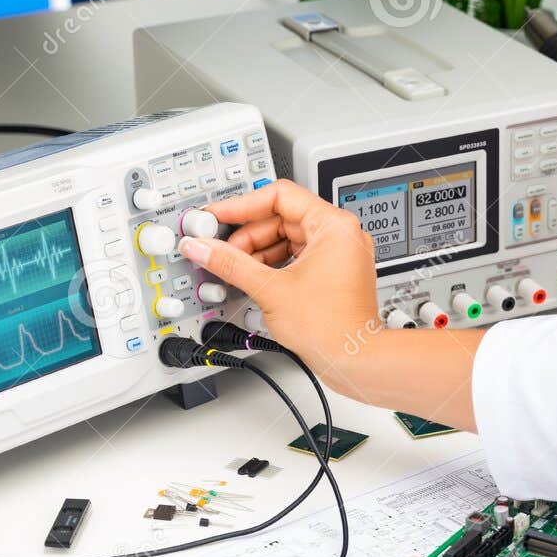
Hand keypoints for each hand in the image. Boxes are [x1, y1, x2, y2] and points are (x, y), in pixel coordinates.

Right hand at [179, 179, 379, 375]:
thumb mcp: (270, 289)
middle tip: (219, 247)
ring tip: (233, 266)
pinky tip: (253, 276)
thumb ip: (230, 263)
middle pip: (282, 217)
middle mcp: (341, 235)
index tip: (217, 216)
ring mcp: (340, 254)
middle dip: (247, 234)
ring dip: (257, 250)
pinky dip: (274, 264)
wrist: (355, 361)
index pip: (279, 196)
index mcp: (334, 225)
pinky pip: (298, 256)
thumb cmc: (332, 328)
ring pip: (288, 238)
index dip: (242, 205)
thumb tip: (202, 247)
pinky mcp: (335, 273)